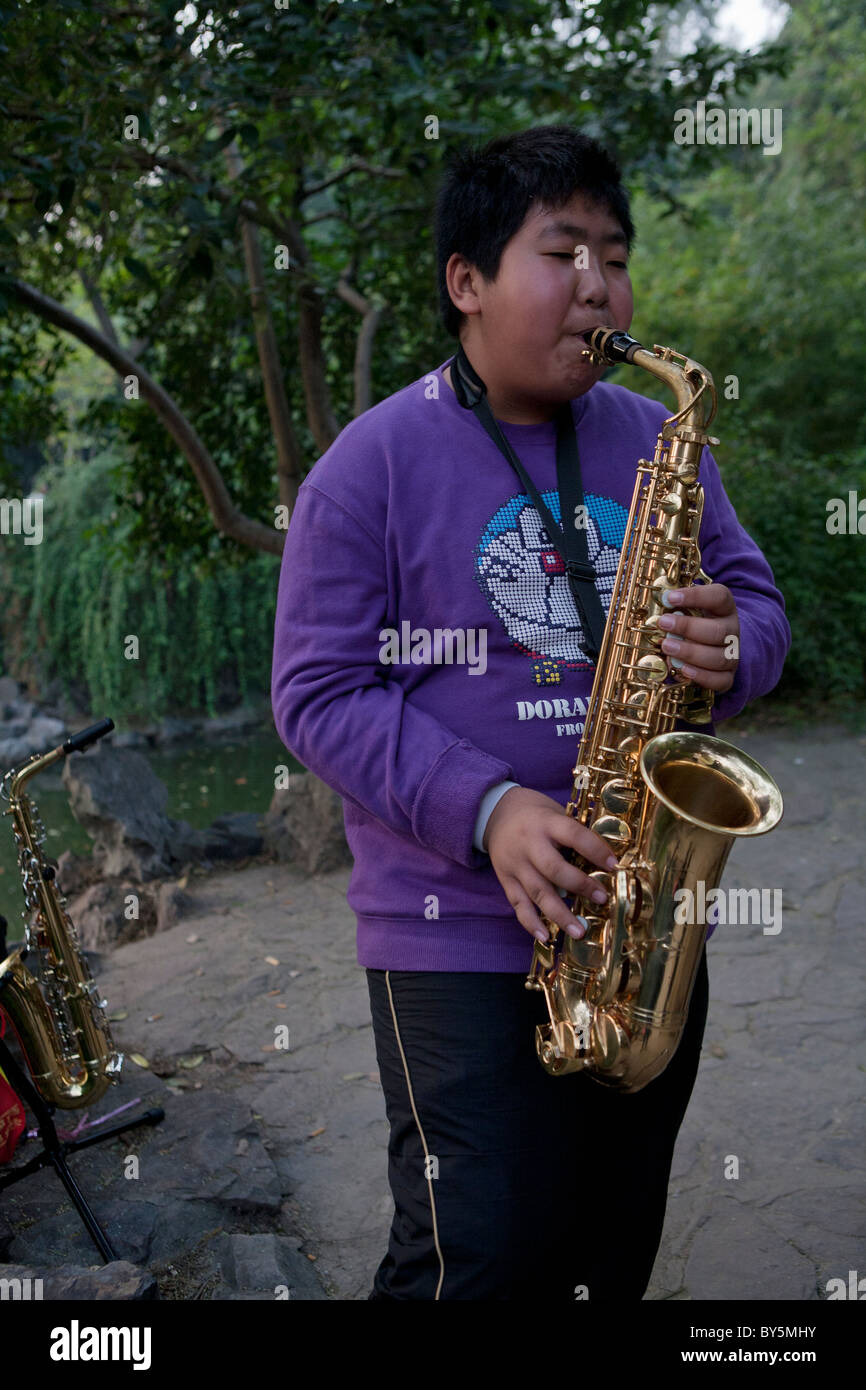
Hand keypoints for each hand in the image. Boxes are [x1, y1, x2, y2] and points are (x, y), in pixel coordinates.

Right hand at [483, 787, 618, 943]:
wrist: (496, 813)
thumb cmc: (536, 814)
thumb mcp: (555, 813)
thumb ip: (574, 834)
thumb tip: (605, 862)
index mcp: (546, 823)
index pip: (573, 835)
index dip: (595, 850)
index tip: (613, 866)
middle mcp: (529, 844)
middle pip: (554, 869)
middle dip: (580, 885)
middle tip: (601, 898)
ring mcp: (516, 864)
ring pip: (538, 893)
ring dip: (559, 915)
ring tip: (579, 931)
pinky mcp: (506, 879)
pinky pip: (518, 904)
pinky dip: (531, 923)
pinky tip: (545, 937)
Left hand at [657, 583, 739, 693]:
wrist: (711, 648)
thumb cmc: (694, 624)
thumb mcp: (688, 610)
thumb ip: (676, 607)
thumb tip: (659, 603)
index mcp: (724, 608)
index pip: (720, 597)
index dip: (696, 596)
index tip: (670, 598)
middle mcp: (732, 631)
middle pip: (718, 631)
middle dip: (688, 628)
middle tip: (664, 623)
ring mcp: (732, 655)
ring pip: (719, 657)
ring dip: (690, 653)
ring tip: (667, 647)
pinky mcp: (728, 676)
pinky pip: (720, 680)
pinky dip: (701, 676)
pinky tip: (683, 669)